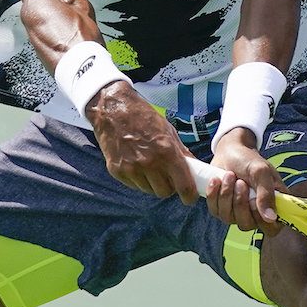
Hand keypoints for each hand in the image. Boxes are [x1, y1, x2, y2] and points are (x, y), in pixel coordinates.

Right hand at [87, 84, 195, 199]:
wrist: (113, 109)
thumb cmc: (143, 117)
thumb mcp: (168, 130)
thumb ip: (181, 152)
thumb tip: (193, 168)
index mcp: (166, 152)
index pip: (183, 186)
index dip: (189, 195)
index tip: (189, 197)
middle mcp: (149, 163)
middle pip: (165, 192)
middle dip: (169, 187)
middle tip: (167, 176)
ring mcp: (131, 168)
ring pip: (149, 190)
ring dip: (152, 183)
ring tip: (149, 167)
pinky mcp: (117, 171)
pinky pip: (134, 185)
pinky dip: (138, 179)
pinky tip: (136, 164)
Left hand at [203, 131, 283, 234]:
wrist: (230, 152)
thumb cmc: (249, 160)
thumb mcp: (261, 172)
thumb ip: (267, 194)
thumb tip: (270, 218)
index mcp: (273, 205)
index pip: (272, 229)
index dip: (262, 221)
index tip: (254, 202)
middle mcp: (256, 213)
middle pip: (246, 225)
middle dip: (240, 203)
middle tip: (240, 182)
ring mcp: (237, 213)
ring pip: (228, 218)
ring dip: (226, 195)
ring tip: (229, 176)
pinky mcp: (221, 208)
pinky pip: (215, 211)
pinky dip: (214, 194)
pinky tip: (216, 180)